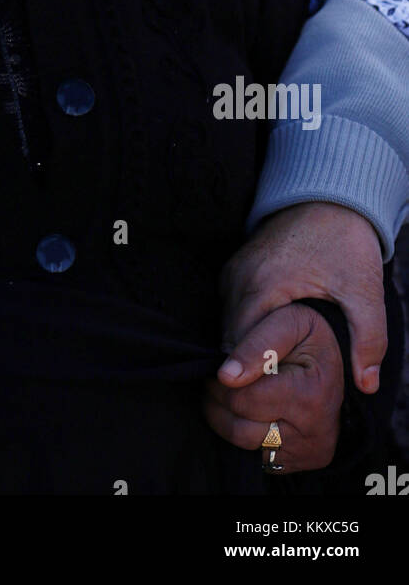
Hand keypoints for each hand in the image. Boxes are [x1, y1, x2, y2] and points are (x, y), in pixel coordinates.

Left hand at [205, 303, 343, 472]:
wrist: (337, 360)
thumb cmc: (309, 337)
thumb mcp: (289, 321)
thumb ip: (257, 343)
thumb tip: (226, 375)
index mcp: (312, 396)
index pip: (242, 400)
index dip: (220, 384)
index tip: (218, 368)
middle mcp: (315, 432)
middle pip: (240, 430)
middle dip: (219, 404)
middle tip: (216, 383)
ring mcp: (309, 452)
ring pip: (246, 449)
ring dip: (228, 422)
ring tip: (231, 394)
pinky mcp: (303, 463)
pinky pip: (259, 459)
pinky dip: (247, 435)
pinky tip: (250, 412)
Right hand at [220, 202, 385, 394]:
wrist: (329, 194)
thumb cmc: (346, 241)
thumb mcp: (365, 290)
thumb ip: (369, 338)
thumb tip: (368, 385)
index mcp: (265, 284)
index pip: (242, 342)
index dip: (250, 374)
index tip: (256, 401)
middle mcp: (239, 277)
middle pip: (229, 337)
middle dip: (242, 367)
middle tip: (259, 400)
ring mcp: (234, 270)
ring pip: (227, 323)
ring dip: (240, 349)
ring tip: (262, 381)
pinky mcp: (236, 267)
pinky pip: (230, 307)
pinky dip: (241, 329)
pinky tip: (263, 347)